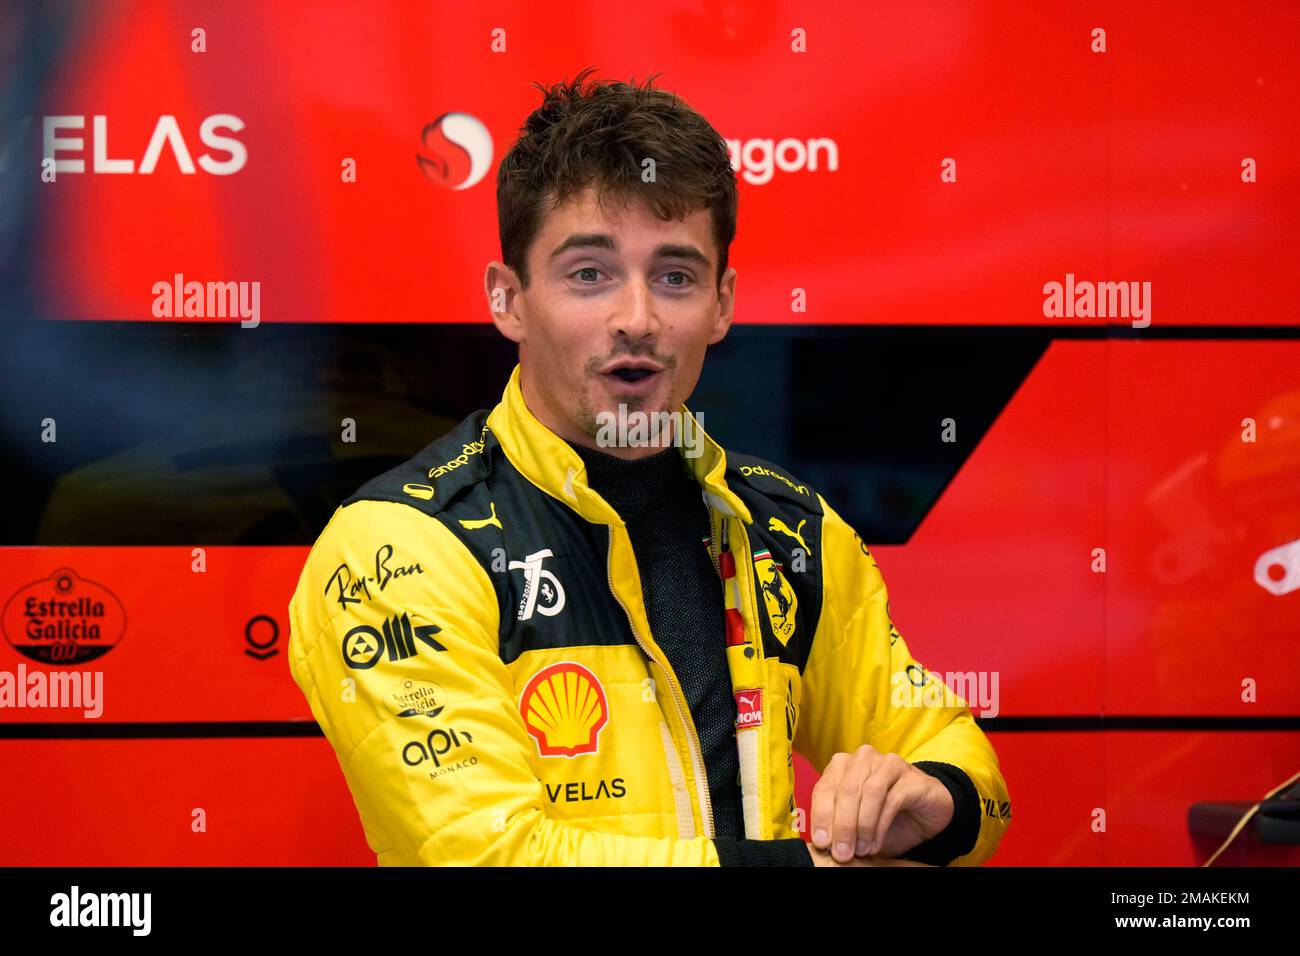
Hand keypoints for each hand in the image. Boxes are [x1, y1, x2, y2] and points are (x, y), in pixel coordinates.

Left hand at [809, 745, 953, 863]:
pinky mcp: (912, 777)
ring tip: (860, 850)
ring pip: (869, 791)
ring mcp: (889, 764)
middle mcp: (863, 758)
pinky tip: (874, 845)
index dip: (821, 816)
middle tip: (841, 853)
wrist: (925, 813)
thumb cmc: (884, 816)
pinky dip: (880, 825)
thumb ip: (838, 827)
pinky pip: (892, 800)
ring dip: (862, 825)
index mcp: (842, 765)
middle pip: (846, 789)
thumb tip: (822, 844)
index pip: (824, 788)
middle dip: (842, 824)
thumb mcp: (855, 823)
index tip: (821, 843)